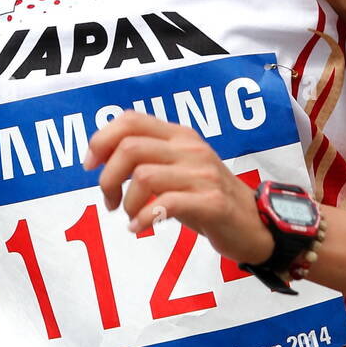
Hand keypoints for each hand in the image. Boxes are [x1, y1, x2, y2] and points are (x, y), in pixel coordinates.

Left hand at [82, 109, 275, 265]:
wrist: (254, 223)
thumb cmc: (207, 197)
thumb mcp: (179, 167)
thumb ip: (148, 155)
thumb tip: (100, 155)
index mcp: (180, 135)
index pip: (131, 119)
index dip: (101, 139)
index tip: (90, 166)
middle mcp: (190, 148)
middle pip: (129, 148)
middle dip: (107, 177)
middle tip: (110, 200)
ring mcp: (202, 174)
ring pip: (143, 175)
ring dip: (126, 201)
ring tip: (129, 216)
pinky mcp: (211, 202)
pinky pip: (166, 203)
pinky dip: (143, 218)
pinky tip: (140, 227)